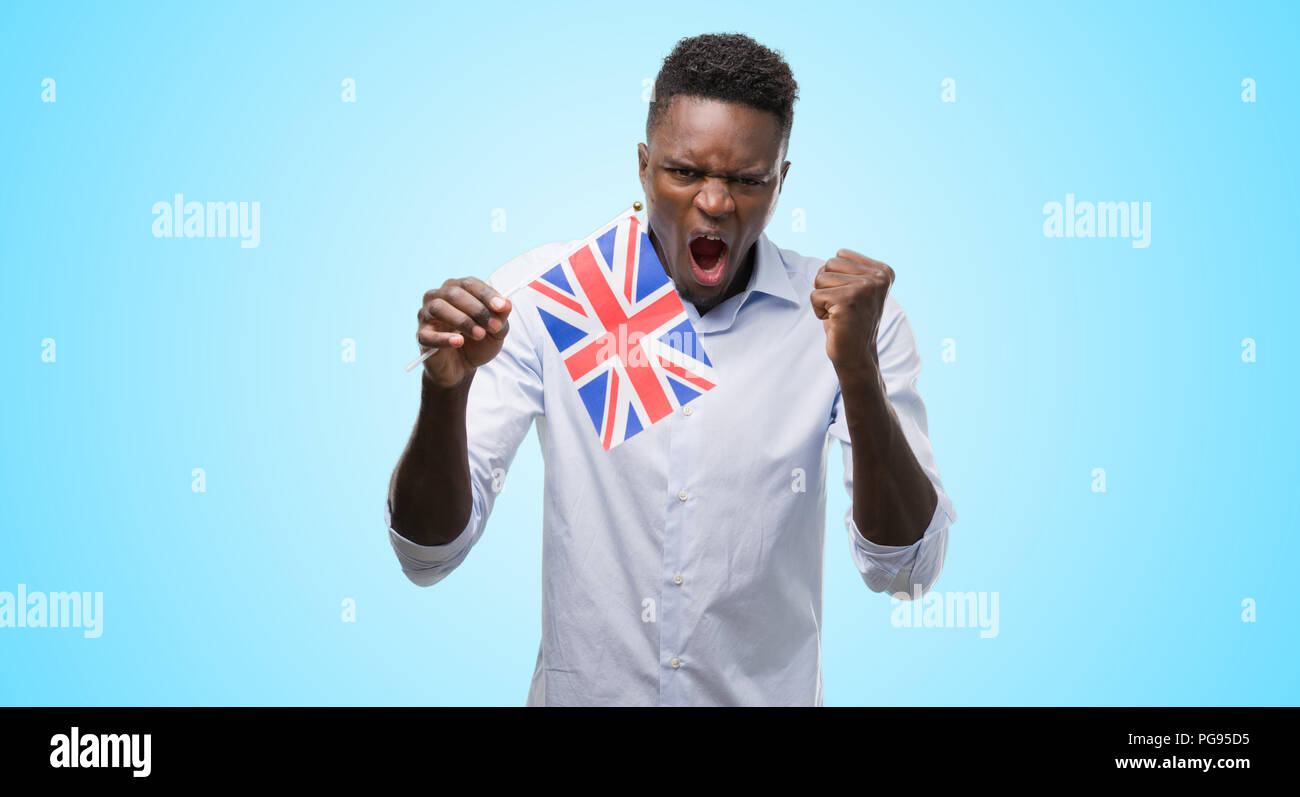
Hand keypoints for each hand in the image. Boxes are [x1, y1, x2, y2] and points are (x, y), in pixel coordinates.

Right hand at [417, 277, 512, 387]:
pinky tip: (458, 342)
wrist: (462, 368)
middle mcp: (438, 297)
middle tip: (494, 327)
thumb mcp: (496, 331)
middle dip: (477, 310)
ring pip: (439, 308)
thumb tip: (506, 304)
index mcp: (457, 289)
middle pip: (454, 294)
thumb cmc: (478, 343)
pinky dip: (444, 338)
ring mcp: (426, 315)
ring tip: (479, 334)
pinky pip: (428, 334)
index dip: (486, 294)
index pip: (470, 284)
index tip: (501, 307)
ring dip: (462, 320)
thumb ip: (501, 317)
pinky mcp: (422, 336)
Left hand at [810, 249, 893, 382]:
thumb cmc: (851, 321)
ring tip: (839, 314)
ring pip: (820, 278)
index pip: (840, 255)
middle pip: (829, 264)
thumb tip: (833, 258)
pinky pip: (814, 295)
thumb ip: (850, 270)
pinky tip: (835, 321)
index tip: (851, 298)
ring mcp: (864, 288)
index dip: (836, 277)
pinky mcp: (847, 300)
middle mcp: (878, 277)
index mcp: (884, 272)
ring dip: (823, 298)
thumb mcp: (857, 289)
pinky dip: (818, 311)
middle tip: (843, 307)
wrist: (857, 356)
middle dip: (827, 286)